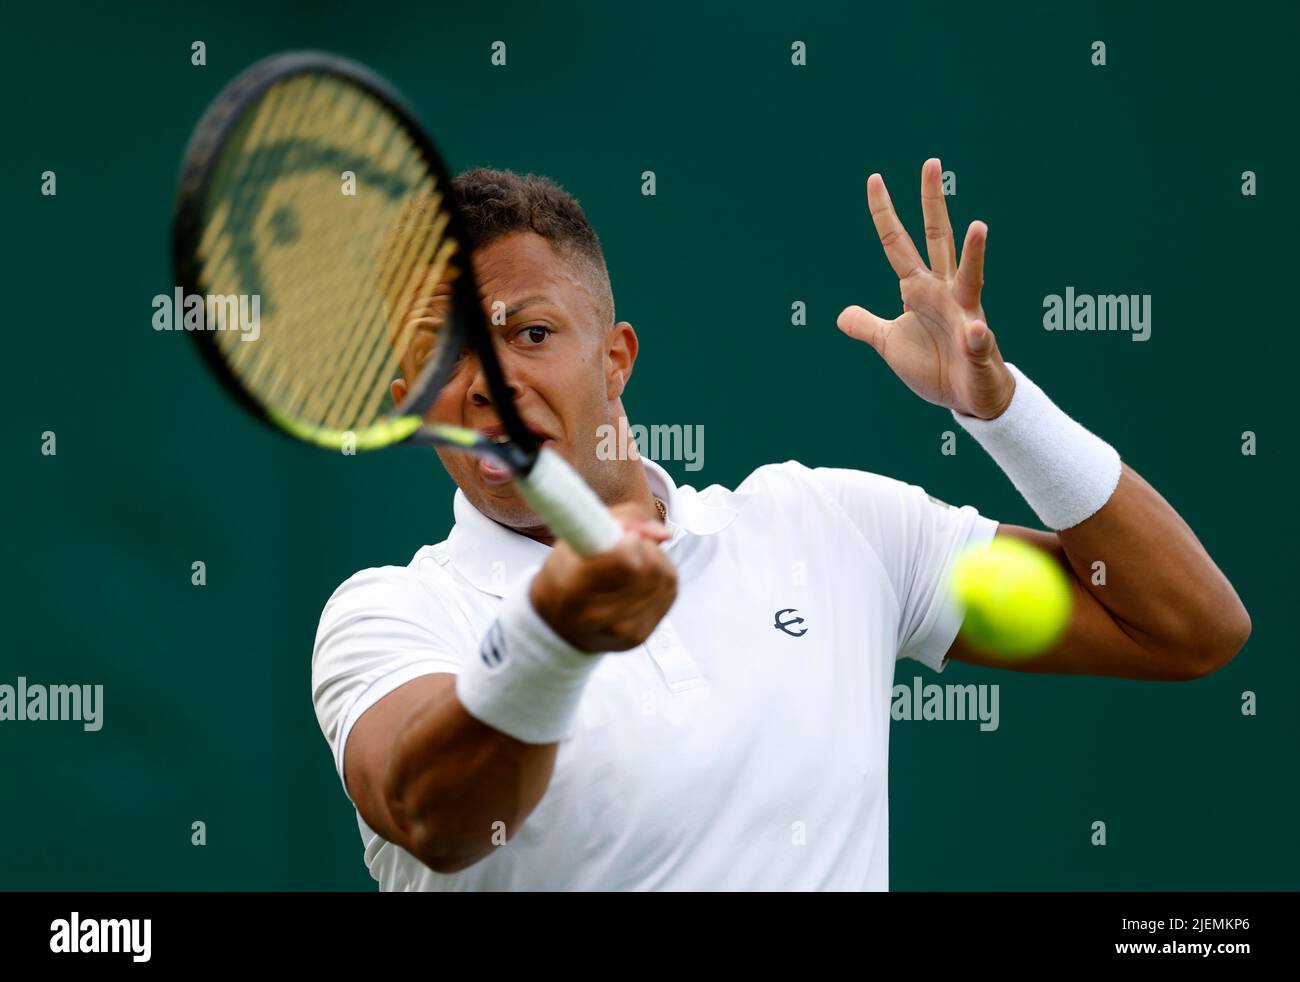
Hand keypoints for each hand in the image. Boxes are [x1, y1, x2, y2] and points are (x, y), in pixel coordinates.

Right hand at [529, 501, 676, 652]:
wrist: (560, 626)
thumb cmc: (565, 575)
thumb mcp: (574, 537)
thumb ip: (622, 519)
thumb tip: (663, 534)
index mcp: (574, 588)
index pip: (624, 559)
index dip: (630, 540)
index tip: (623, 536)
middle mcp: (599, 616)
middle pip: (650, 566)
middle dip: (645, 546)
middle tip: (626, 547)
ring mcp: (623, 630)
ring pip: (665, 576)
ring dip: (655, 560)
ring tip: (632, 563)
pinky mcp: (641, 635)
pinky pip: (669, 591)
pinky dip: (661, 577)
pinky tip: (641, 579)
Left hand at [837, 158, 1014, 419]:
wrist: (968, 397)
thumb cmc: (934, 366)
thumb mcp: (890, 344)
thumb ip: (868, 326)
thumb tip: (840, 315)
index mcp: (918, 290)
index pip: (897, 245)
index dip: (885, 215)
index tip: (875, 179)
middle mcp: (944, 293)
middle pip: (937, 240)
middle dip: (933, 204)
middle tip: (930, 163)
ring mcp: (965, 316)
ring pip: (970, 278)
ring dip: (974, 254)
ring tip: (979, 227)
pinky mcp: (979, 348)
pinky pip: (978, 340)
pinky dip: (977, 337)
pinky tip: (976, 332)